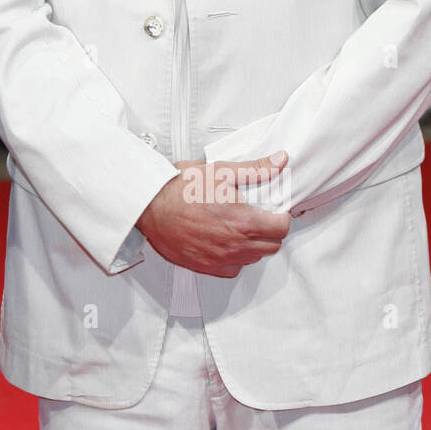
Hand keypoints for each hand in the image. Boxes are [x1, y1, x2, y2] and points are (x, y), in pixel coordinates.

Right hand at [135, 152, 290, 276]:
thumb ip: (255, 169)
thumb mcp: (220, 171)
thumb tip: (279, 161)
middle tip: (257, 216)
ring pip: (253, 258)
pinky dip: (235, 257)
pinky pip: (233, 268)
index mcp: (242, 221)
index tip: (273, 210)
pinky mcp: (206, 267)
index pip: (282, 228)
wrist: (148, 205)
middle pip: (272, 246)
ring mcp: (220, 259)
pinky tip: (224, 241)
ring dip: (253, 244)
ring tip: (238, 226)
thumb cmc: (179, 188)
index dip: (281, 217)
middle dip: (270, 231)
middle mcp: (234, 245)